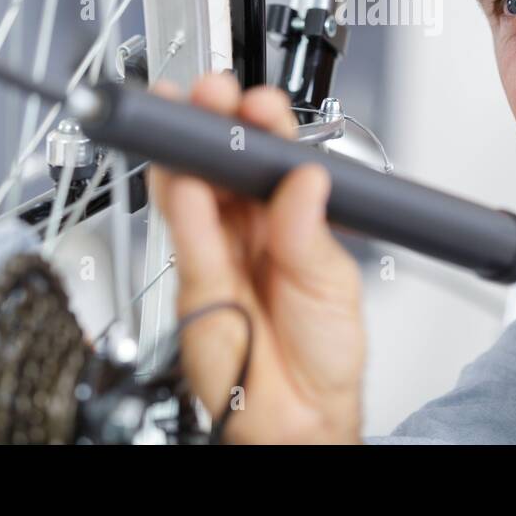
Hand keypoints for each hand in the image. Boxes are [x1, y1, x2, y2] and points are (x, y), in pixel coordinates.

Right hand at [147, 74, 365, 442]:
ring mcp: (219, 250)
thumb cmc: (324, 354)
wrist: (296, 419)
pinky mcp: (195, 280)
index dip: (263, 127)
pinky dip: (184, 208)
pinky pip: (187, 238)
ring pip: (195, 189)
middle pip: (226, 164)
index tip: (257, 105)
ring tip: (187, 123)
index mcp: (292, 218)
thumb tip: (306, 180)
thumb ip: (309, 234)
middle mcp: (251, 227)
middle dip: (215, 124)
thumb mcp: (331, 284)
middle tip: (210, 96)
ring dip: (188, 153)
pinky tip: (187, 183)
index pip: (274, 159)